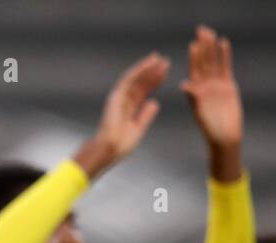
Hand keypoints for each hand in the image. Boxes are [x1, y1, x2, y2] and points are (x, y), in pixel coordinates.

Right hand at [77, 53, 169, 178]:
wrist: (109, 150)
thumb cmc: (121, 145)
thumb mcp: (138, 128)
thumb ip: (146, 115)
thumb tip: (155, 102)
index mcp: (128, 109)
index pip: (143, 92)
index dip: (153, 82)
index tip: (164, 73)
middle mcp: (123, 101)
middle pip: (140, 83)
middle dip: (152, 72)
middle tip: (165, 61)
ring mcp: (119, 97)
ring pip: (135, 78)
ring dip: (147, 67)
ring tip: (160, 58)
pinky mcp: (116, 95)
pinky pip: (129, 78)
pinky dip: (140, 69)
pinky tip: (150, 62)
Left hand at [181, 25, 242, 149]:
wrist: (225, 137)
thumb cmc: (210, 130)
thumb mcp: (200, 114)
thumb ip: (194, 99)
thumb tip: (185, 85)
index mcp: (195, 92)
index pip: (194, 71)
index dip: (194, 58)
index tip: (193, 45)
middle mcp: (205, 86)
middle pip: (204, 63)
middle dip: (203, 47)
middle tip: (201, 31)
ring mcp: (216, 85)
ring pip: (214, 62)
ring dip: (212, 48)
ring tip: (211, 33)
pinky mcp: (228, 85)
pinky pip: (225, 67)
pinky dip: (225, 56)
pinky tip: (223, 43)